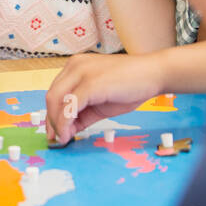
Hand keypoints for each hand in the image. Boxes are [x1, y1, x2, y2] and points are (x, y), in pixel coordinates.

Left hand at [46, 52, 164, 143]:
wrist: (154, 74)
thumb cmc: (131, 86)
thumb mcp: (100, 102)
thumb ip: (83, 112)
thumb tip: (67, 130)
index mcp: (76, 67)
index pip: (56, 92)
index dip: (52, 114)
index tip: (55, 132)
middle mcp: (75, 66)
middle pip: (52, 96)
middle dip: (51, 120)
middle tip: (56, 139)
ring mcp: (82, 72)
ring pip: (56, 101)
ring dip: (57, 124)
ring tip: (63, 139)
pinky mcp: (90, 84)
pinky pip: (70, 106)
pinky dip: (65, 123)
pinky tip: (69, 134)